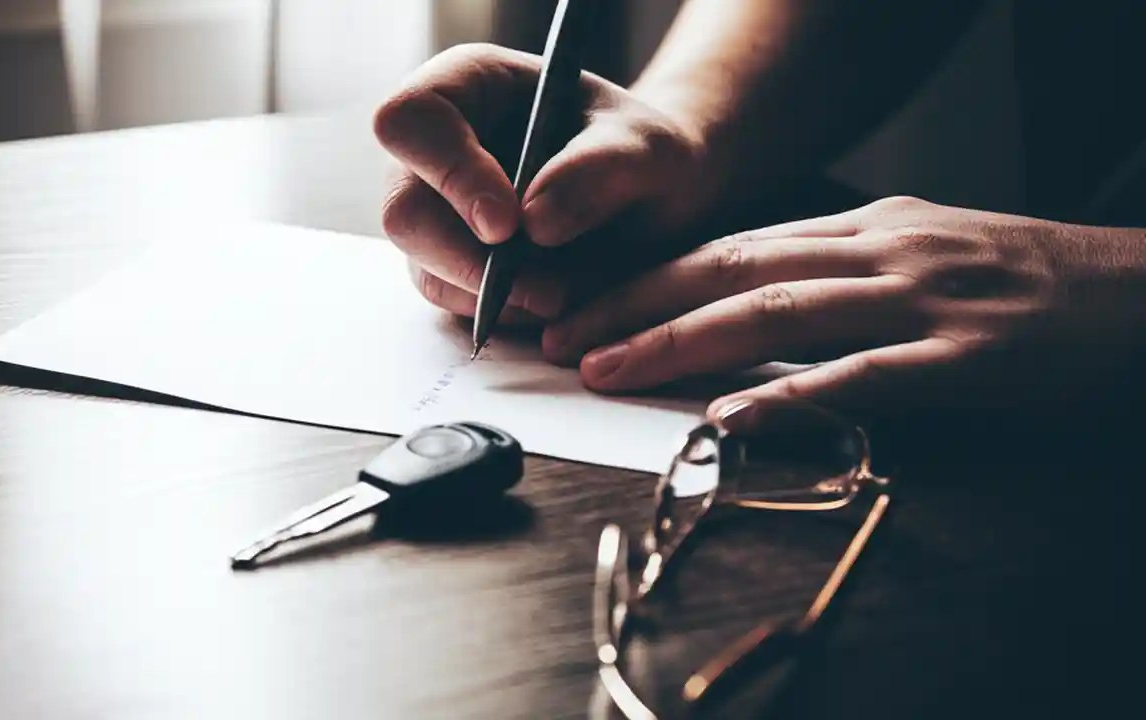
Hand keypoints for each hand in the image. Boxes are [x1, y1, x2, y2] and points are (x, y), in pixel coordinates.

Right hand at [372, 43, 714, 323]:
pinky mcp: (450, 265)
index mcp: (469, 85)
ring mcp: (436, 212)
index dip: (448, 172)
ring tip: (565, 294)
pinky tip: (553, 302)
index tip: (506, 224)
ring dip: (493, 298)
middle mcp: (436, 149)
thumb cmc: (642, 155)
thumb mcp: (647, 149)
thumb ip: (599, 170)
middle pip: (404, 211)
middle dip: (469, 260)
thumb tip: (533, 222)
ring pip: (425, 267)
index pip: (413, 119)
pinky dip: (502, 315)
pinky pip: (453, 302)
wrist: (652, 202)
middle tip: (546, 288)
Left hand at [543, 195, 1145, 418]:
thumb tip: (750, 303)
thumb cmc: (1027, 284)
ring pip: (777, 312)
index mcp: (865, 229)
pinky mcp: (965, 360)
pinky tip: (729, 418)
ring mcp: (921, 302)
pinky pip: (862, 379)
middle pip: (732, 270)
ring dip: (681, 342)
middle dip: (637, 303)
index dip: (649, 277)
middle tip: (565, 338)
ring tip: (610, 369)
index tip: (586, 306)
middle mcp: (880, 252)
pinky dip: (788, 396)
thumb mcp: (922, 255)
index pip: (732, 247)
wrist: (1144, 294)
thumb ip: (838, 274)